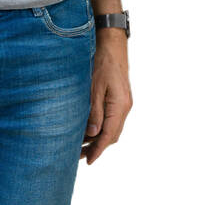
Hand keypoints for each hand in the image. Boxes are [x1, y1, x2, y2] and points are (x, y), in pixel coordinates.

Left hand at [82, 29, 131, 164]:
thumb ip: (94, 111)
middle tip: (80, 157)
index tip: (89, 161)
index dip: (98, 150)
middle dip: (97, 147)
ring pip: (112, 128)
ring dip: (99, 138)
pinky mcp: (120, 98)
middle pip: (112, 135)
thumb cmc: (102, 62)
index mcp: (120, 106)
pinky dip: (101, 128)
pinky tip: (88, 129)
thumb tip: (93, 134)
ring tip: (81, 147)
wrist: (112, 43)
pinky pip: (112, 119)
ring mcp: (124, 103)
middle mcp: (125, 107)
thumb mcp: (94, 87)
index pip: (109, 135)